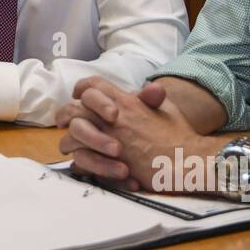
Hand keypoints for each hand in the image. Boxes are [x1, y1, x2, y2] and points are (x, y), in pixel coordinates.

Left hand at [56, 78, 214, 191]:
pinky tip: (80, 163)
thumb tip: (146, 90)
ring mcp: (110, 138)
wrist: (187, 161)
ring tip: (70, 146)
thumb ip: (150, 98)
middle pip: (75, 108)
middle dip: (65, 114)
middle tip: (63, 121)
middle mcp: (115, 117)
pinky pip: (80, 159)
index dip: (83, 88)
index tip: (78, 95)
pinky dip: (78, 162)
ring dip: (70, 140)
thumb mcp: (166, 109)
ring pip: (73, 134)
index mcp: (127, 102)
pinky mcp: (109, 161)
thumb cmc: (180, 136)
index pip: (94, 85)